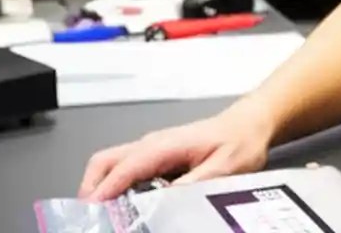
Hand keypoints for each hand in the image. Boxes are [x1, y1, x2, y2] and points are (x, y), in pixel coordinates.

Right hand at [78, 100, 274, 201]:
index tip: (93, 210)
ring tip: (105, 215)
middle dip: (91, 188)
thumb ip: (193, 185)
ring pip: (112, 164)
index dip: (105, 190)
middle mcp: (153, 143)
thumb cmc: (240, 141)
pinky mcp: (157, 155)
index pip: (125, 167)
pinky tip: (124, 205)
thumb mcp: (224, 168)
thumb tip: (165, 200)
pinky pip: (126, 168)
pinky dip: (115, 186)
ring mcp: (153, 148)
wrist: (249, 124)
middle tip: (91, 217)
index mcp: (166, 145)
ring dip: (102, 188)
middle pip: (105, 161)